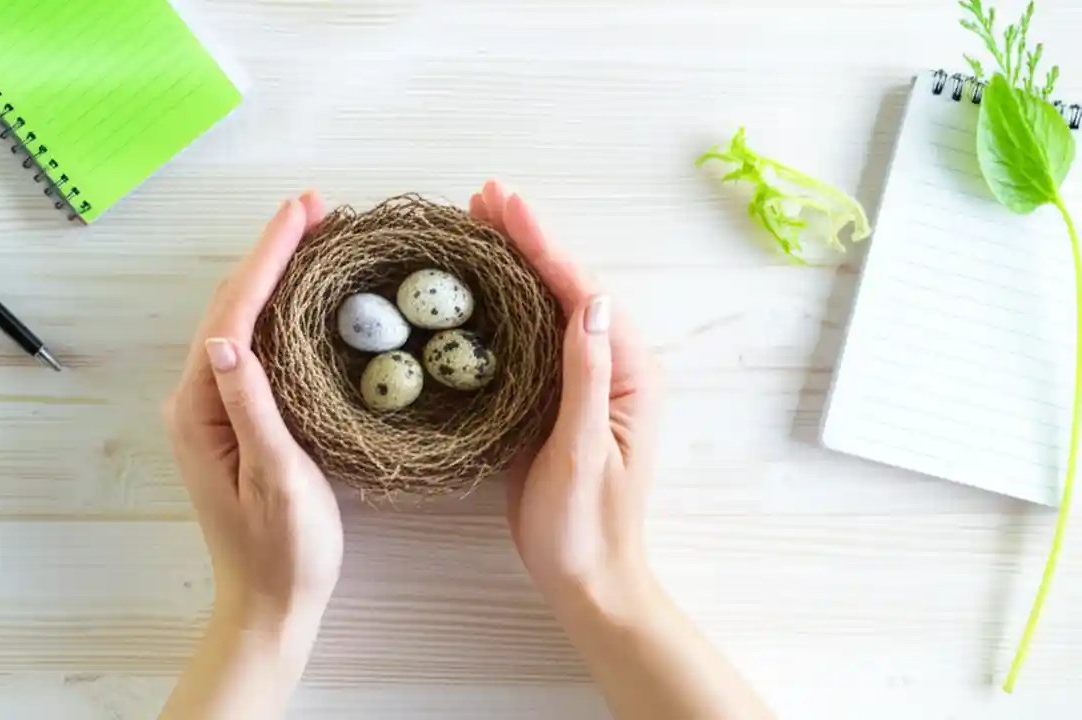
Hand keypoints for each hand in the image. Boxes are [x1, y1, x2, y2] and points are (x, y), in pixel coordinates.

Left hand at [161, 194, 341, 719]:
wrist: (271, 603)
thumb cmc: (283, 550)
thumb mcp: (276, 477)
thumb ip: (251, 406)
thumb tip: (228, 337)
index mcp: (200, 408)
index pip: (234, 313)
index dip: (269, 257)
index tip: (303, 211)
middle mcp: (197, 400)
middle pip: (232, 306)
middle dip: (272, 252)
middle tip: (316, 208)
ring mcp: (213, 409)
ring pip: (241, 321)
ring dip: (274, 275)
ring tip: (315, 235)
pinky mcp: (235, 419)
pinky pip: (255, 347)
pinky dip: (278, 310)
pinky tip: (305, 296)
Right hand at [474, 182, 771, 719]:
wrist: (587, 579)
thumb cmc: (585, 526)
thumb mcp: (583, 452)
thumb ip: (589, 376)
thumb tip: (593, 300)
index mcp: (629, 375)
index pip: (581, 293)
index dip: (541, 244)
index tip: (504, 203)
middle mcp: (613, 369)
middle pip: (567, 288)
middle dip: (525, 241)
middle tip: (481, 198)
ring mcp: (586, 384)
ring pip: (549, 308)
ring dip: (514, 265)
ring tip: (477, 225)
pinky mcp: (559, 401)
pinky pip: (534, 339)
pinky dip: (506, 306)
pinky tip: (479, 289)